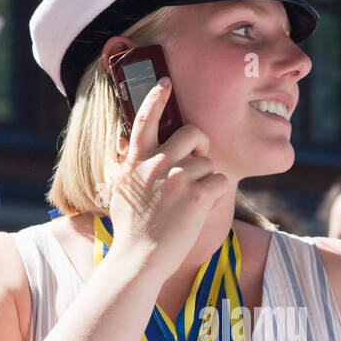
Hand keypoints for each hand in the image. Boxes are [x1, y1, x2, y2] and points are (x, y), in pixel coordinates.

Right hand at [107, 78, 229, 276]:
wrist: (139, 258)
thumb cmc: (131, 228)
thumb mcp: (121, 190)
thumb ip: (128, 165)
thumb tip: (124, 145)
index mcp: (137, 160)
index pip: (146, 119)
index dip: (156, 97)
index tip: (165, 82)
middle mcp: (157, 163)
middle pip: (193, 133)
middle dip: (201, 145)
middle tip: (198, 162)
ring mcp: (178, 177)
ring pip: (209, 162)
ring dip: (207, 178)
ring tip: (192, 199)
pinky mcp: (197, 195)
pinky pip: (220, 181)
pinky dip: (216, 194)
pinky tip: (201, 208)